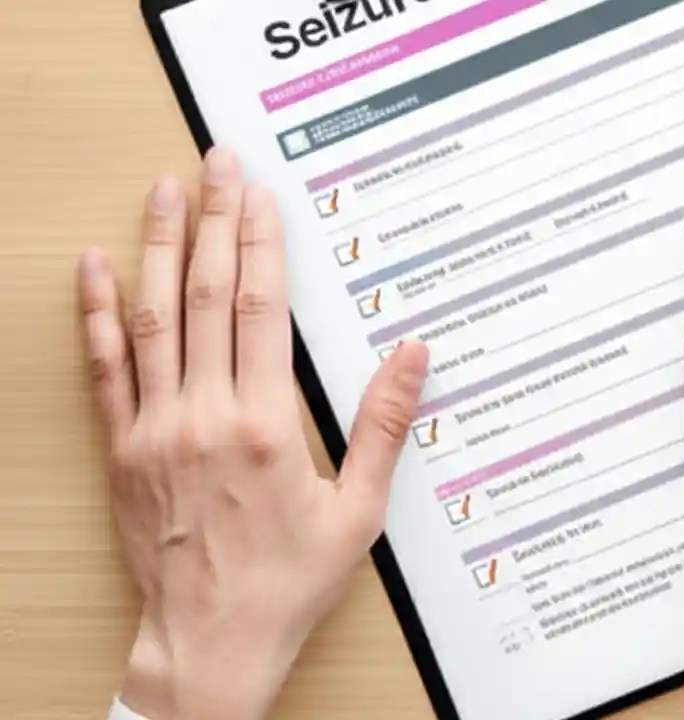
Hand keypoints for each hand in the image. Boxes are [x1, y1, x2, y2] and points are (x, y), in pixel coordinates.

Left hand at [77, 148, 428, 718]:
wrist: (211, 640)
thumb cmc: (288, 580)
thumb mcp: (358, 509)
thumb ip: (382, 425)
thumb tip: (415, 356)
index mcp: (266, 425)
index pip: (259, 308)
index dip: (258, 243)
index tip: (258, 195)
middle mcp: (205, 416)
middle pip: (204, 295)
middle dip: (212, 220)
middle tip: (214, 165)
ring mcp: (155, 430)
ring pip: (151, 318)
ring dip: (154, 247)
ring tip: (161, 192)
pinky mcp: (124, 450)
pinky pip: (107, 368)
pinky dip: (98, 314)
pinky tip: (94, 269)